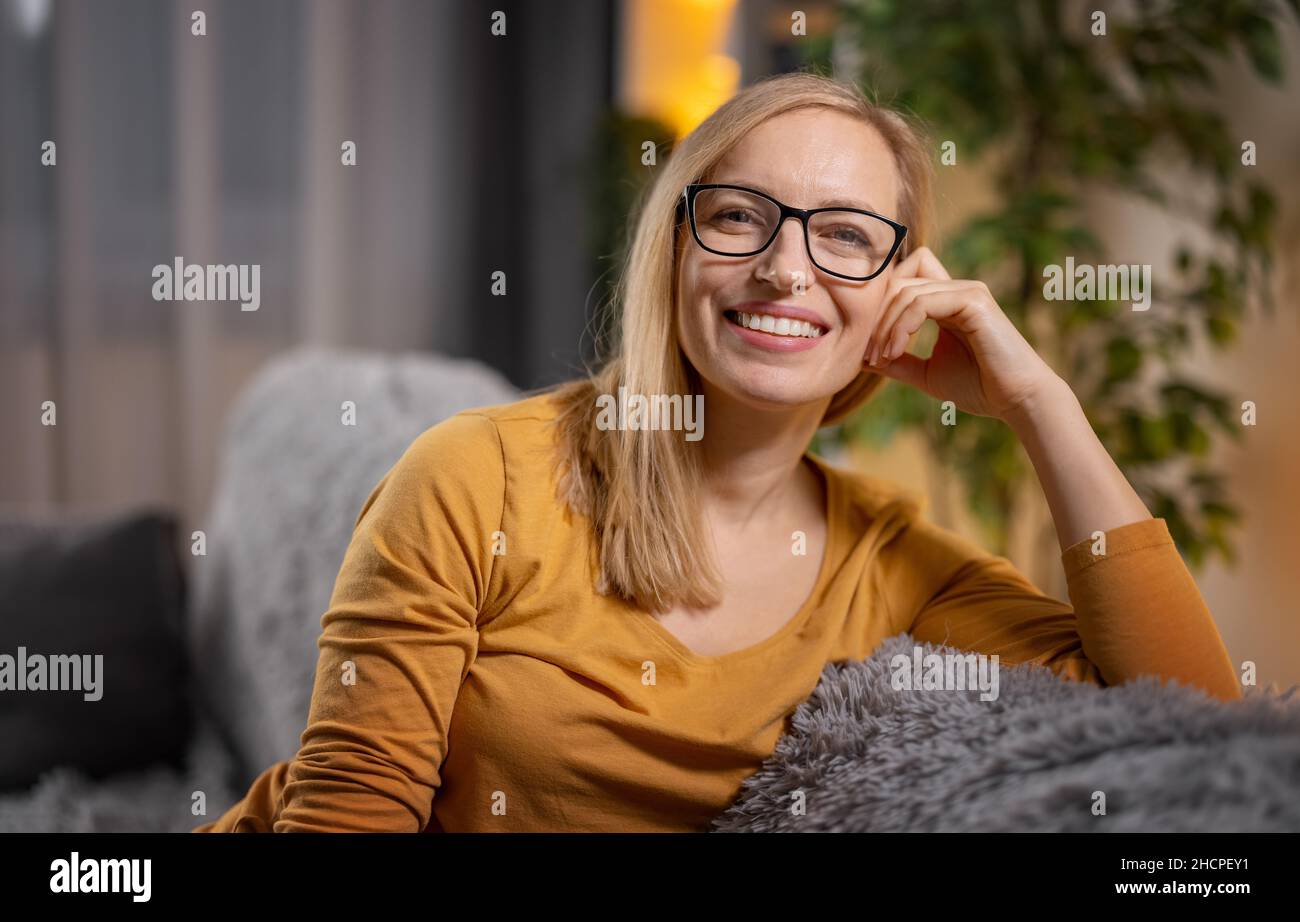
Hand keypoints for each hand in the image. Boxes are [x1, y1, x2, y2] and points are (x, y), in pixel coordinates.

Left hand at [864, 246, 1062, 420]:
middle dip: (875, 318)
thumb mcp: (924, 373)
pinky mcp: (973, 300)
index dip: (878, 307)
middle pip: (897, 281)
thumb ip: (896, 360)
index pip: (901, 279)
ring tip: (881, 359)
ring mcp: (966, 290)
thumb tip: (859, 357)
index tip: (869, 349)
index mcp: (945, 301)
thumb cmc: (978, 388)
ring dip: (884, 327)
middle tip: (869, 356)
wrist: (1015, 400)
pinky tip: (894, 353)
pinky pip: (921, 303)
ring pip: (905, 291)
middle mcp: (956, 288)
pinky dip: (901, 327)